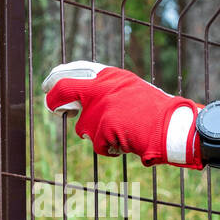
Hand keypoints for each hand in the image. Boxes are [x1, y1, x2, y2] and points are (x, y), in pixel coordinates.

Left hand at [41, 61, 202, 168]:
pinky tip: (125, 144)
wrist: (171, 126)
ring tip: (121, 134)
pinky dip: (109, 149)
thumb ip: (107, 92)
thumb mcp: (130, 91)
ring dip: (96, 136)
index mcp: (110, 76)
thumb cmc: (156, 113)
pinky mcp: (102, 127)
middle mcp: (102, 87)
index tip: (48, 85)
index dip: (57, 77)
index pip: (76, 70)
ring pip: (82, 127)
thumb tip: (79, 103)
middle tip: (54, 109)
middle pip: (64, 91)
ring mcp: (101, 108)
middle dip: (54, 101)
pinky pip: (96, 144)